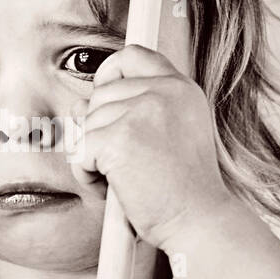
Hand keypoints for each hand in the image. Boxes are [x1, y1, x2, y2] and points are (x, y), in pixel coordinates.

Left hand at [67, 43, 231, 251]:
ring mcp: (141, 111)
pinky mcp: (118, 137)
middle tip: (125, 164)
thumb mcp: (174, 136)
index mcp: (181, 89)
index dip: (110, 73)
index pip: (134, 56)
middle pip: (101, 94)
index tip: (105, 95)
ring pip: (87, 124)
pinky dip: (87, 175)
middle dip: (100, 130)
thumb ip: (137, 111)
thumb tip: (81, 103)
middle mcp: (164, 92)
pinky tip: (114, 189)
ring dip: (94, 157)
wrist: (200, 222)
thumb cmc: (187, 191)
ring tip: (126, 180)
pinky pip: (79, 149)